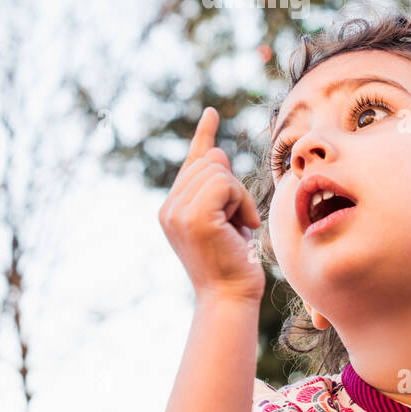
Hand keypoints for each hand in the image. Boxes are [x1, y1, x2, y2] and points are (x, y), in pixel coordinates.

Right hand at [159, 107, 265, 303]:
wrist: (230, 298)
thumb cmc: (234, 263)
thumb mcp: (226, 218)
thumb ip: (218, 188)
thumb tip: (216, 152)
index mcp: (173, 208)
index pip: (193, 162)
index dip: (205, 135)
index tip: (212, 113)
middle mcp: (168, 208)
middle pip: (211, 162)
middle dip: (234, 186)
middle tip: (239, 221)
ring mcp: (177, 212)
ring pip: (219, 171)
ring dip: (240, 197)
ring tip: (239, 228)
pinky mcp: (192, 217)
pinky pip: (225, 183)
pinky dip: (241, 202)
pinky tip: (242, 227)